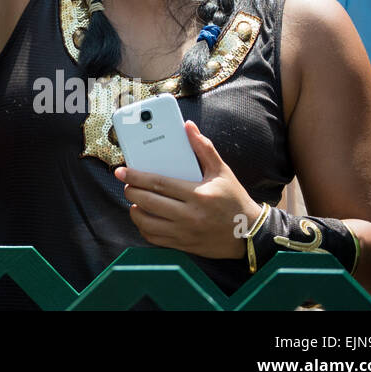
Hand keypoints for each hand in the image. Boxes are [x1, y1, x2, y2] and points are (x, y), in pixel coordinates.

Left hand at [114, 120, 261, 259]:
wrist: (249, 233)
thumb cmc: (234, 199)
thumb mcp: (222, 171)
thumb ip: (203, 148)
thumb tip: (187, 126)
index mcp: (198, 195)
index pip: (158, 184)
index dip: (136, 176)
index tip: (121, 171)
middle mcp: (190, 216)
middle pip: (148, 203)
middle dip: (131, 191)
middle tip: (125, 183)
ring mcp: (185, 233)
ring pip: (147, 223)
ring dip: (135, 210)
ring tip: (135, 200)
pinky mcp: (184, 245)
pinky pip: (155, 238)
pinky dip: (144, 228)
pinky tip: (144, 216)